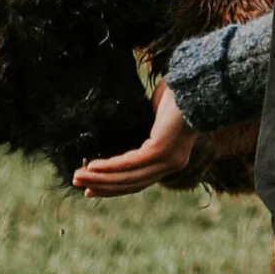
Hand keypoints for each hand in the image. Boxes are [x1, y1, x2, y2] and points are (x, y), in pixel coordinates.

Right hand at [71, 84, 195, 197]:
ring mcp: (166, 161)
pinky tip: (92, 167)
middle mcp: (170, 165)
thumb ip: (145, 124)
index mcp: (169, 159)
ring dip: (100, 179)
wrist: (196, 84)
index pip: (138, 180)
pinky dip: (109, 167)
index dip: (113, 185)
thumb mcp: (156, 112)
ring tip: (77, 177)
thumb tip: (130, 120)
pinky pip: (129, 164)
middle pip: (130, 184)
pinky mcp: (160, 152)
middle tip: (78, 184)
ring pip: (128, 177)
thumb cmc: (178, 94)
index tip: (92, 189)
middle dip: (102, 186)